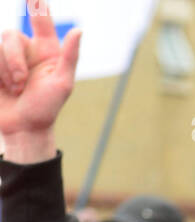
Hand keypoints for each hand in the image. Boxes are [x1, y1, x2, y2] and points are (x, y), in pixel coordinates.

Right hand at [0, 8, 79, 160]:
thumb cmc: (46, 108)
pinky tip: (3, 87)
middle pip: (10, 35)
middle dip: (14, 61)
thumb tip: (78, 30)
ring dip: (5, 71)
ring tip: (14, 90)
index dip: (37, 4)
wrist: (23, 127)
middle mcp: (25, 48)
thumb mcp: (62, 84)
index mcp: (46, 50)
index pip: (41, 19)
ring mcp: (6, 56)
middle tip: (21, 84)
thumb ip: (69, 57)